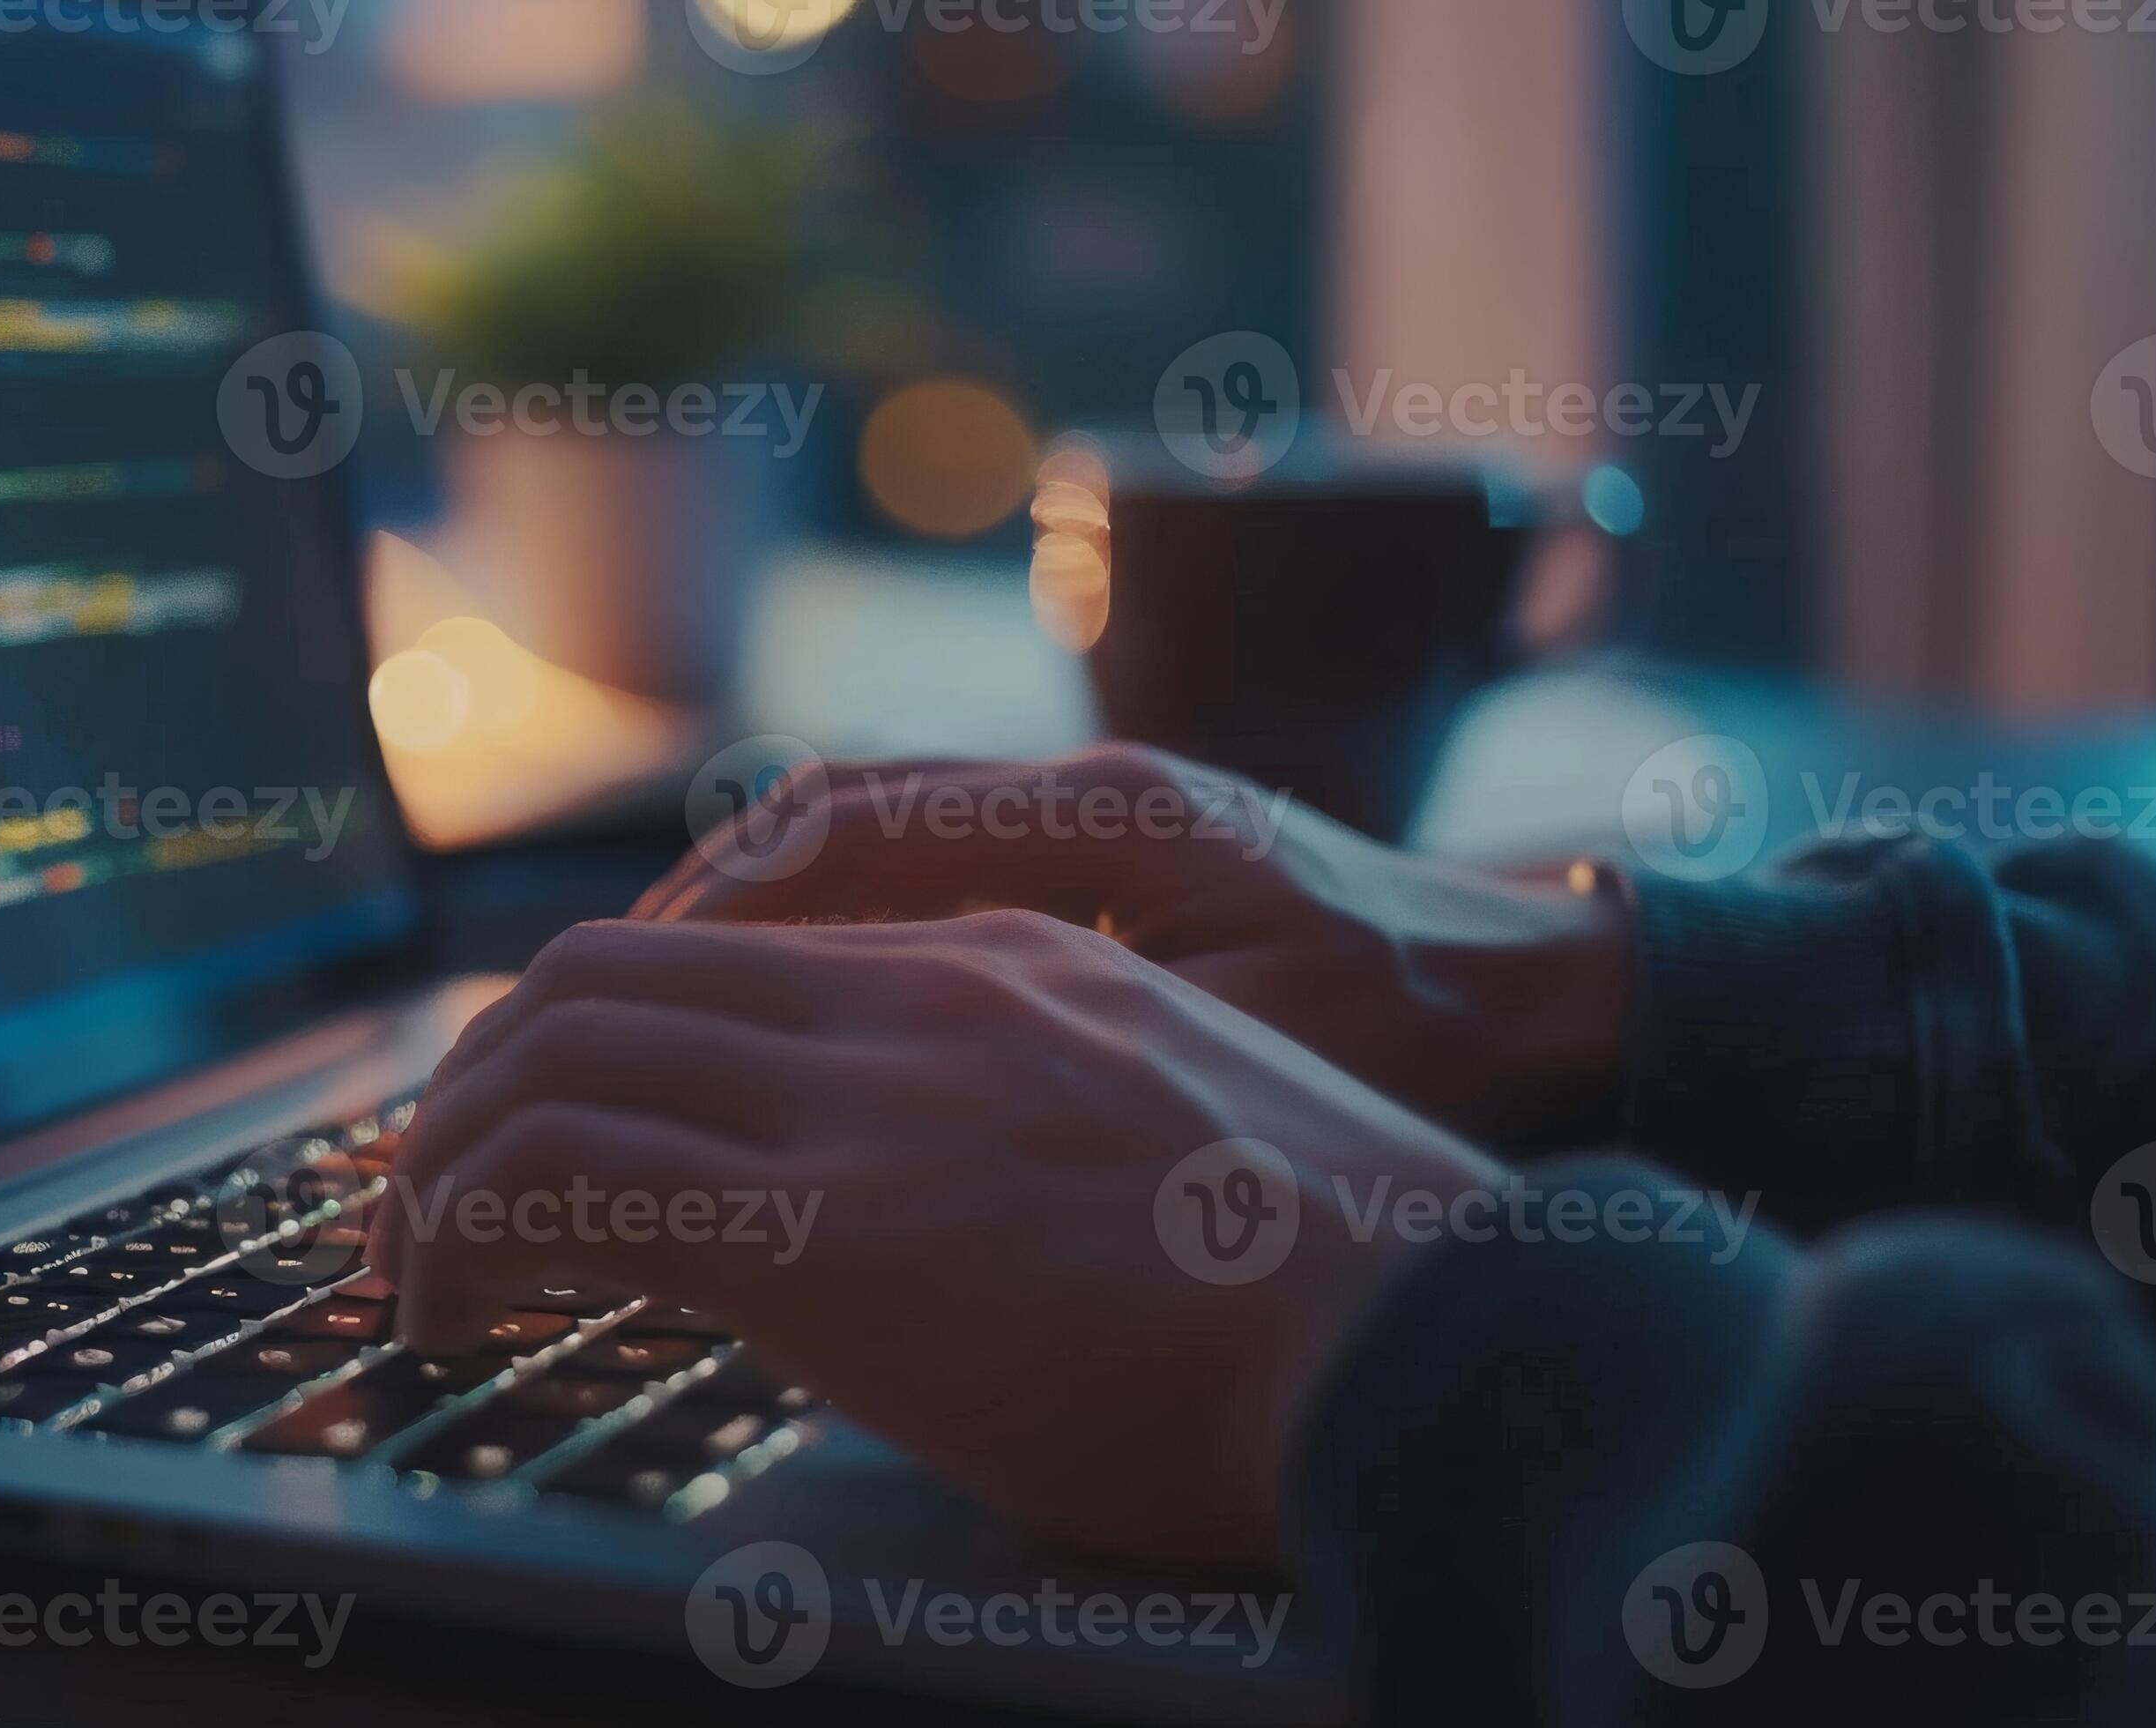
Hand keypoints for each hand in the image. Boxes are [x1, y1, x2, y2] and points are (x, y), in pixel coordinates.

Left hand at [367, 910, 1503, 1566]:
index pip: (725, 939)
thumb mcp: (1177, 1127)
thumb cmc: (1345, 1280)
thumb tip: (958, 1204)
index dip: (598, 1025)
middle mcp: (915, 993)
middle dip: (485, 1075)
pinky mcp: (830, 1228)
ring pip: (560, 1052)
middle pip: (606, 969)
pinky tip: (458, 1303)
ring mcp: (869, 1099)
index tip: (548, 1115)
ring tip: (419, 1262)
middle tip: (436, 1186)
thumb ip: (1043, 1112)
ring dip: (450, 1157)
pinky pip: (574, 1180)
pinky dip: (472, 1228)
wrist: (1440, 1331)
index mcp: (999, 961)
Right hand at [635, 744, 1633, 1148]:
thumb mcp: (1254, 1051)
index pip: (855, 826)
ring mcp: (1089, 815)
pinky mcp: (1101, 859)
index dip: (727, 910)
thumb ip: (1086, 1033)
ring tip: (671, 1017)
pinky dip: (840, 932)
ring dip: (761, 917)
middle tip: (609, 1011)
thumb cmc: (1419, 1043)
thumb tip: (881, 1052)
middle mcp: (1083, 788)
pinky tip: (795, 1018)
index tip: (643, 993)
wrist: (1547, 996)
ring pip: (868, 834)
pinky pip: (929, 867)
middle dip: (707, 909)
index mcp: (1110, 815)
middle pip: (834, 812)